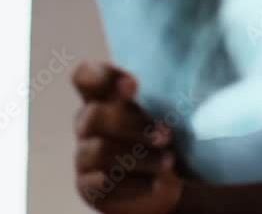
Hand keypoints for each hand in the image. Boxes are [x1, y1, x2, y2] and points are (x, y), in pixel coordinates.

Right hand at [73, 61, 183, 213]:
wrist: (162, 183)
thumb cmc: (163, 138)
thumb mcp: (164, 114)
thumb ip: (160, 99)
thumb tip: (176, 89)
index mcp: (105, 98)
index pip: (85, 77)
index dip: (102, 76)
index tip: (133, 84)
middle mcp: (89, 124)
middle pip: (94, 116)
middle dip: (133, 126)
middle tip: (166, 136)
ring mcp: (85, 155)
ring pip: (100, 152)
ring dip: (140, 157)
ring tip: (168, 162)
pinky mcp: (88, 186)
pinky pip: (103, 183)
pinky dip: (134, 183)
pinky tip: (155, 182)